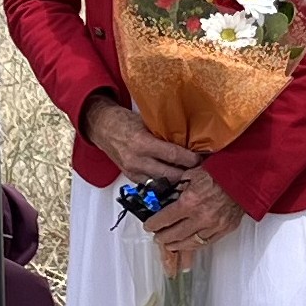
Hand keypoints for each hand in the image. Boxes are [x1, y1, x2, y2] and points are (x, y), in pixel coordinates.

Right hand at [80, 99, 199, 181]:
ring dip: (178, 181)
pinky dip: (166, 182)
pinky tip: (176, 179)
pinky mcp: (131, 178)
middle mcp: (137, 160)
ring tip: (193, 176)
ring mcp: (133, 172)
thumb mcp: (147, 122)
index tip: (204, 158)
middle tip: (203, 169)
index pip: (174, 156)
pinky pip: (153, 185)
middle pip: (171, 175)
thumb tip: (190, 139)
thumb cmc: (124, 121)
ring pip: (163, 184)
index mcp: (142, 143)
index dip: (192, 159)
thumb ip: (165, 133)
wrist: (102, 128)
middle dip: (189, 173)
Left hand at [143, 167, 242, 250]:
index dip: (153, 224)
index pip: (164, 219)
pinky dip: (194, 245)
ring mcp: (213, 225)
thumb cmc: (220, 171)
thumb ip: (178, 186)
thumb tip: (167, 194)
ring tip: (170, 244)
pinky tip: (188, 244)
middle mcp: (200, 217)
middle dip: (162, 237)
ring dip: (177, 245)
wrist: (244, 176)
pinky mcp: (224, 229)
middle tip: (157, 236)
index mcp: (189, 202)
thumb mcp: (192, 173)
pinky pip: (206, 243)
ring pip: (190, 243)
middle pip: (174, 234)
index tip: (149, 226)